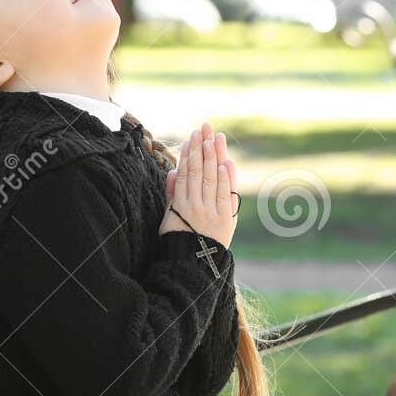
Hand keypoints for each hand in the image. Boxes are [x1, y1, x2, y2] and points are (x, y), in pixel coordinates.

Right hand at [158, 121, 238, 247]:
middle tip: (203, 128)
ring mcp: (209, 213)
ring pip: (211, 180)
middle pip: (198, 172)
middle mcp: (194, 206)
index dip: (187, 155)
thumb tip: (172, 171)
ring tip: (215, 137)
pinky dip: (225, 180)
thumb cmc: (179, 240)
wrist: (192, 266)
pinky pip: (224, 196)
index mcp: (179, 205)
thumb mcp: (170, 217)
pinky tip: (224, 163)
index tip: (190, 138)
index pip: (184, 174)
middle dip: (201, 148)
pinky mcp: (224, 220)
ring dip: (213, 158)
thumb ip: (173, 193)